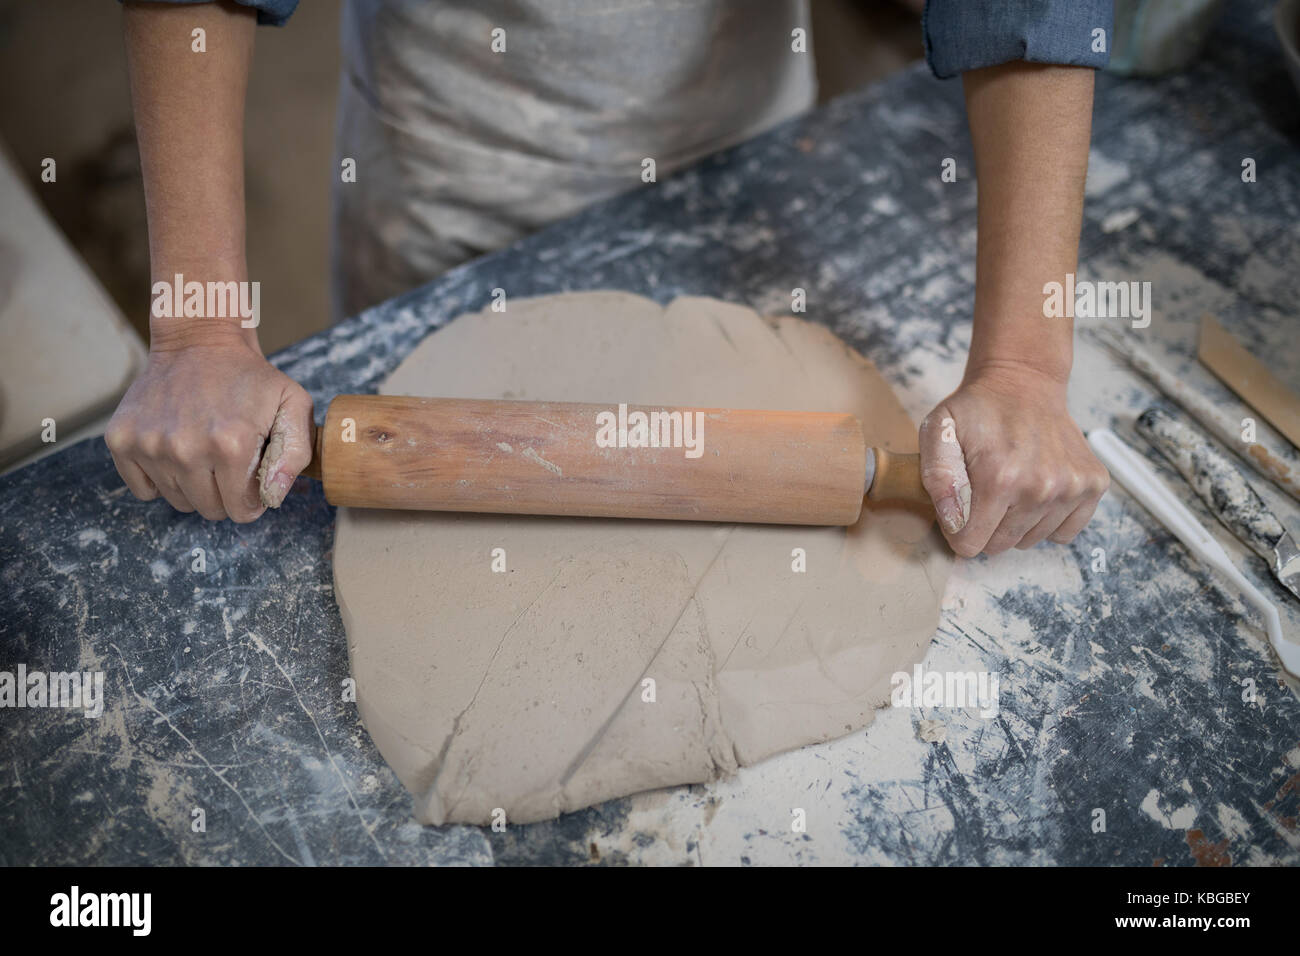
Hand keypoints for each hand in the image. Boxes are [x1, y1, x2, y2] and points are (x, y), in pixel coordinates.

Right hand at [105, 338, 313, 521]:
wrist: (198, 340)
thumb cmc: (250, 376)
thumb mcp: (292, 404)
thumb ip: (296, 454)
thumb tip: (272, 497)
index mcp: (230, 445)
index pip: (242, 510)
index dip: (253, 498)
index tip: (252, 476)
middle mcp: (185, 449)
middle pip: (210, 510)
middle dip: (226, 494)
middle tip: (229, 461)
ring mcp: (149, 445)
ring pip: (178, 501)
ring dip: (194, 485)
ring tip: (204, 449)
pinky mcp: (121, 440)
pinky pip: (143, 490)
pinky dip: (160, 480)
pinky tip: (176, 451)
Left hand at [918, 365, 1108, 556]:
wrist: (1024, 383)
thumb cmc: (978, 410)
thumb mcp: (938, 432)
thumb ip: (937, 477)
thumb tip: (952, 521)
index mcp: (1000, 477)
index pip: (971, 543)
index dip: (958, 530)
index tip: (959, 508)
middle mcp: (1041, 487)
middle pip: (1000, 546)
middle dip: (985, 527)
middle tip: (984, 492)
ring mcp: (1072, 487)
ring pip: (1031, 541)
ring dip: (1016, 522)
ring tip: (1012, 484)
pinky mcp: (1093, 485)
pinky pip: (1064, 533)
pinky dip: (1048, 521)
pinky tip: (1037, 491)